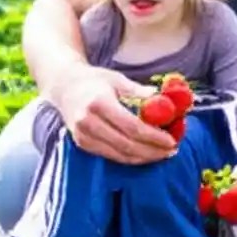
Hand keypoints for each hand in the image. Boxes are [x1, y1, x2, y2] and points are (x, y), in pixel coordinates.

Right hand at [56, 64, 176, 164]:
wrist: (64, 87)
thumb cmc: (95, 80)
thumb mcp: (117, 79)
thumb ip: (139, 91)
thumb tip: (164, 100)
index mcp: (99, 104)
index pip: (131, 127)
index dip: (153, 137)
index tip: (172, 140)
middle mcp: (88, 122)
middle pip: (126, 145)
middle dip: (152, 151)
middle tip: (172, 150)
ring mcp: (83, 136)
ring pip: (119, 154)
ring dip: (144, 157)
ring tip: (164, 153)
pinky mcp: (82, 144)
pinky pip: (110, 155)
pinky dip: (130, 157)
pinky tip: (145, 154)